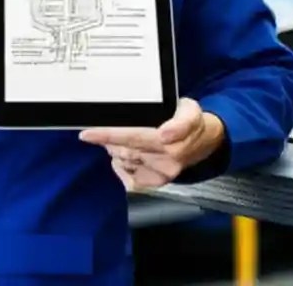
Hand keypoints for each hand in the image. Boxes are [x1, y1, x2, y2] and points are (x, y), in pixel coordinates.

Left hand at [78, 98, 225, 191]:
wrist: (204, 141)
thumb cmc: (191, 122)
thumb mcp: (190, 110)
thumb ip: (181, 122)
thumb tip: (166, 134)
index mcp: (173, 140)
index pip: (133, 137)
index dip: (108, 135)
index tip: (88, 134)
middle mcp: (168, 159)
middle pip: (125, 150)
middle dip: (109, 140)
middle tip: (104, 130)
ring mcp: (163, 173)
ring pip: (125, 162)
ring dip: (116, 151)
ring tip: (119, 141)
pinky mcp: (159, 182)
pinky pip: (130, 180)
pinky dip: (122, 168)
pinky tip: (124, 159)